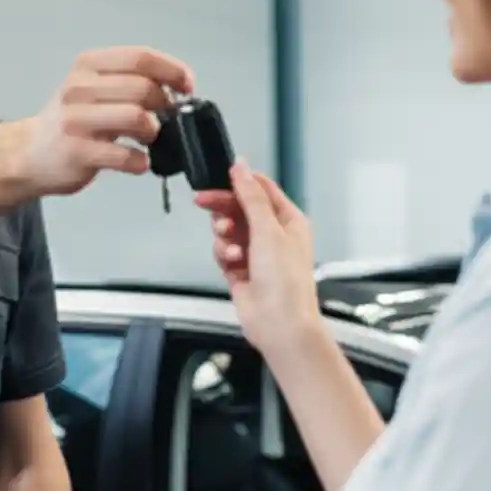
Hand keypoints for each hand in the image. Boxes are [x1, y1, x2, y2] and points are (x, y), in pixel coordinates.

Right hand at [23, 46, 194, 195]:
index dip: (172, 70)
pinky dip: (141, 161)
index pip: (140, 57)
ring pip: (136, 117)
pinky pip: (125, 156)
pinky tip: (137, 162)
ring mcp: (76, 121)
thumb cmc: (72, 120)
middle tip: (164, 119)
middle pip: (142, 88)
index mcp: (87, 65)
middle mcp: (79, 88)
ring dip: (153, 131)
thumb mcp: (92, 88)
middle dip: (164, 105)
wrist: (28, 153)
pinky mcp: (77, 153)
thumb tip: (177, 88)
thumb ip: (128, 82)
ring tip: (146, 138)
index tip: (186, 86)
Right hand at [195, 160, 320, 354]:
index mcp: (288, 220)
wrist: (279, 325)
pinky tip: (232, 264)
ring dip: (224, 236)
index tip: (218, 177)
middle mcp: (273, 234)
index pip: (262, 189)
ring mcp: (256, 253)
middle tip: (202, 201)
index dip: (240, 181)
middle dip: (223, 208)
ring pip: (228, 230)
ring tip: (231, 249)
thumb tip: (241, 166)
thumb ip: (251, 196)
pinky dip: (224, 255)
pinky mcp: (240, 270)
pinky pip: (224, 252)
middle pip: (240, 208)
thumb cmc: (284, 280)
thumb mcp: (268, 230)